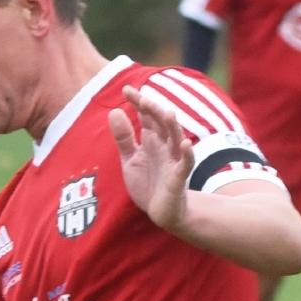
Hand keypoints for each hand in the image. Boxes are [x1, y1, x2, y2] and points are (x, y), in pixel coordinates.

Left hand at [108, 83, 192, 228]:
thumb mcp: (130, 159)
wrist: (161, 212)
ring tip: (167, 112)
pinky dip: (187, 154)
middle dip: (154, 110)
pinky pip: (185, 164)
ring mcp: (173, 160)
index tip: (126, 89)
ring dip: (172, 126)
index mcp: (152, 140)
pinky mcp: (179, 178)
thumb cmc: (148, 183)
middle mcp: (164, 146)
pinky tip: (185, 143)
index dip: (138, 103)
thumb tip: (114, 111)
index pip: (146, 116)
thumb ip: (123, 138)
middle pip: (161, 123)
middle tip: (143, 98)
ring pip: (175, 138)